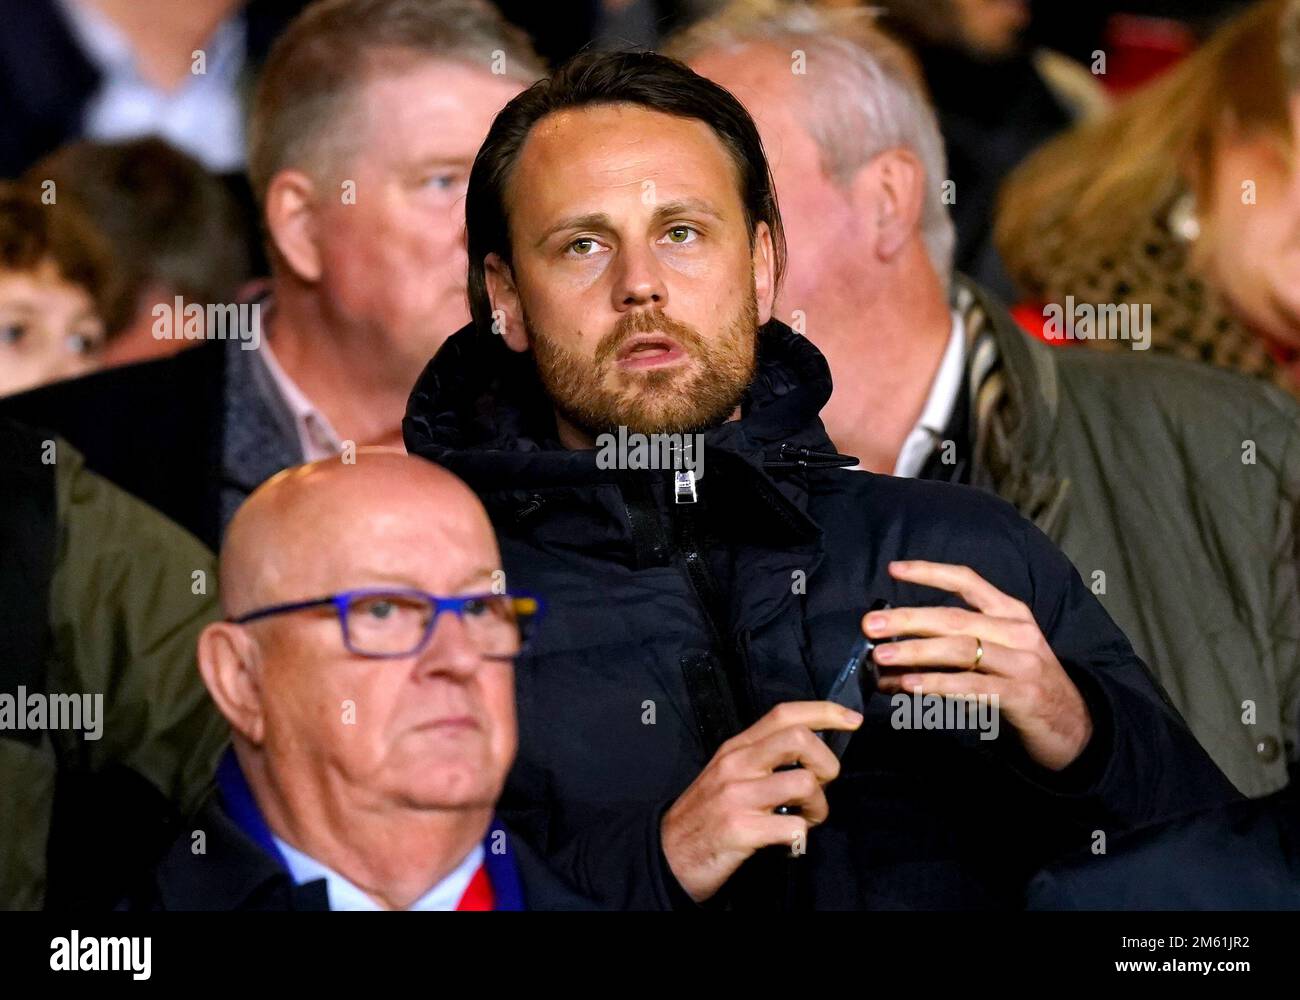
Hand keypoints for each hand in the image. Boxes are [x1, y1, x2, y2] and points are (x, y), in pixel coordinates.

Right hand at [661, 701, 861, 902]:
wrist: (667, 854)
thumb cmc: (705, 814)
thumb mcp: (728, 774)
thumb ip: (763, 759)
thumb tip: (811, 755)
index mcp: (736, 748)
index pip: (784, 714)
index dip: (824, 711)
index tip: (852, 719)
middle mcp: (736, 764)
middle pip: (799, 739)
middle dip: (827, 763)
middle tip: (822, 786)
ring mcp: (737, 796)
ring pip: (804, 783)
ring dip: (819, 806)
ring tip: (807, 818)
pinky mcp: (739, 829)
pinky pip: (793, 827)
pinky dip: (800, 836)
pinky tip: (788, 840)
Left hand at [867, 560, 1091, 770]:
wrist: (1075, 727)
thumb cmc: (1023, 685)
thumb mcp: (995, 654)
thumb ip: (951, 647)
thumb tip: (891, 649)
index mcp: (1010, 612)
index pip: (968, 581)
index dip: (930, 572)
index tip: (893, 570)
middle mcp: (1017, 631)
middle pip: (954, 618)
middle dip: (908, 619)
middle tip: (870, 624)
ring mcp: (1022, 663)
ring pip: (960, 649)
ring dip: (915, 652)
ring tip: (880, 657)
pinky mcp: (1022, 696)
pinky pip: (972, 686)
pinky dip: (938, 684)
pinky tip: (910, 686)